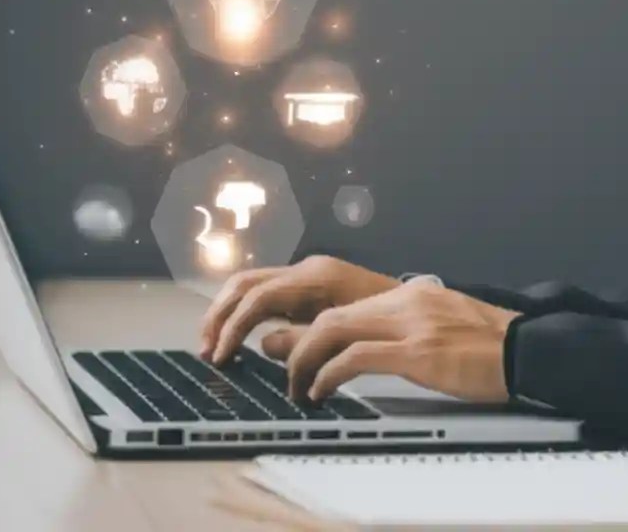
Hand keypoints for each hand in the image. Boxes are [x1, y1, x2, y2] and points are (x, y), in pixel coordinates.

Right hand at [199, 255, 399, 364]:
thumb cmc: (392, 323)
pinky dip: (246, 315)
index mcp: (315, 277)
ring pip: (251, 287)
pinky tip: (239, 340)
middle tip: (206, 351)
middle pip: (245, 284)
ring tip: (215, 347)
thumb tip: (264, 344)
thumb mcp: (349, 335)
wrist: (421, 311)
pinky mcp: (310, 287)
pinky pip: (267, 295)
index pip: (258, 297)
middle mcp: (307, 270)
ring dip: (228, 315)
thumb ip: (305, 340)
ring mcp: (308, 276)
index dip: (234, 327)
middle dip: (220, 316)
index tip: (221, 357)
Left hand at [269, 277, 520, 403]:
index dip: (314, 330)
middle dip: (297, 344)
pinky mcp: (418, 352)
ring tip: (299, 387)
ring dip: (305, 360)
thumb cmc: (493, 347)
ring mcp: (411, 325)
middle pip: (330, 314)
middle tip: (287, 372)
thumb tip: (373, 345)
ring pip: (334, 330)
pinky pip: (355, 357)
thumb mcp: (444, 330)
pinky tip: (321, 391)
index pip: (347, 305)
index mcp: (411, 296)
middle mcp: (405, 302)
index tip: (298, 351)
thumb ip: (406, 331)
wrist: (530, 350)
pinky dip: (329, 374)